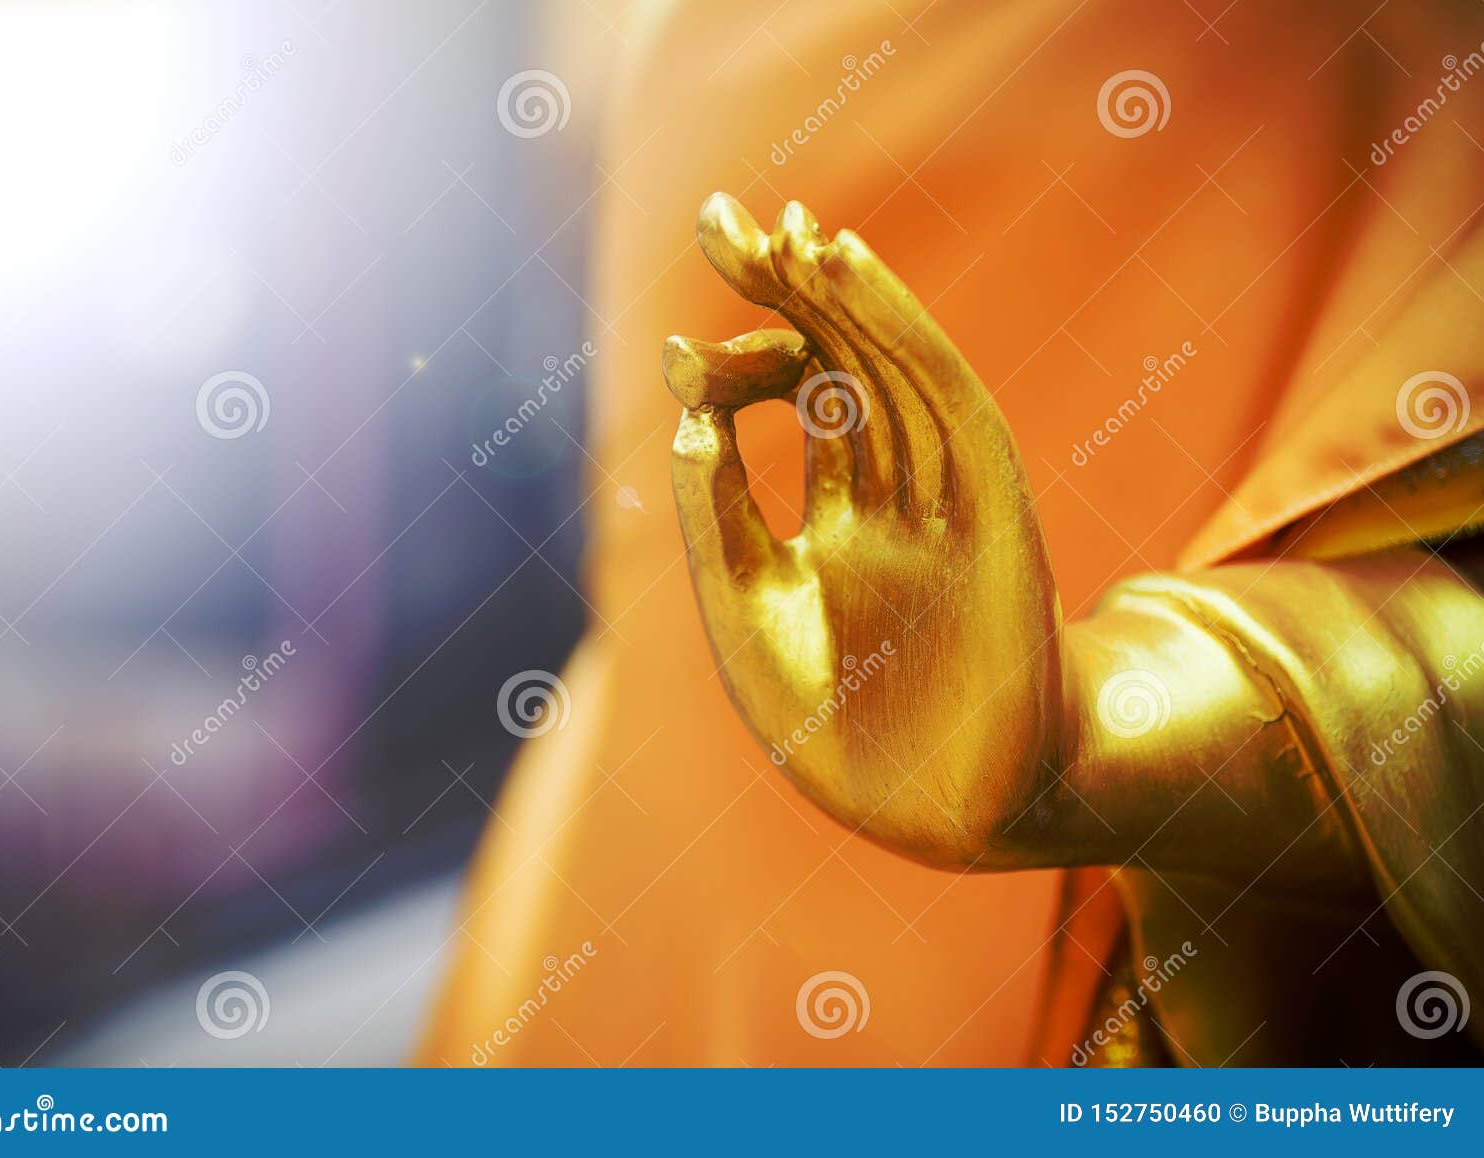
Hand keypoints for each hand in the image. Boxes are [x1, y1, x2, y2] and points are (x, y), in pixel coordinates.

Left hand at [664, 194, 1062, 866]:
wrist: (932, 813)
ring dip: (845, 298)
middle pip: (845, 366)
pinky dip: (902, 335)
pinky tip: (851, 278)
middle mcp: (895, 500)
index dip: (743, 365)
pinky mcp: (994, 512)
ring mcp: (945, 501)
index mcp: (840, 530)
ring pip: (892, 373)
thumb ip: (718, 519)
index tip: (685, 353)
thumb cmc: (834, 734)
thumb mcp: (748, 617)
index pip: (799, 407)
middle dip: (788, 292)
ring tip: (790, 233)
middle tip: (723, 219)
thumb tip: (683, 417)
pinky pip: (946, 404)